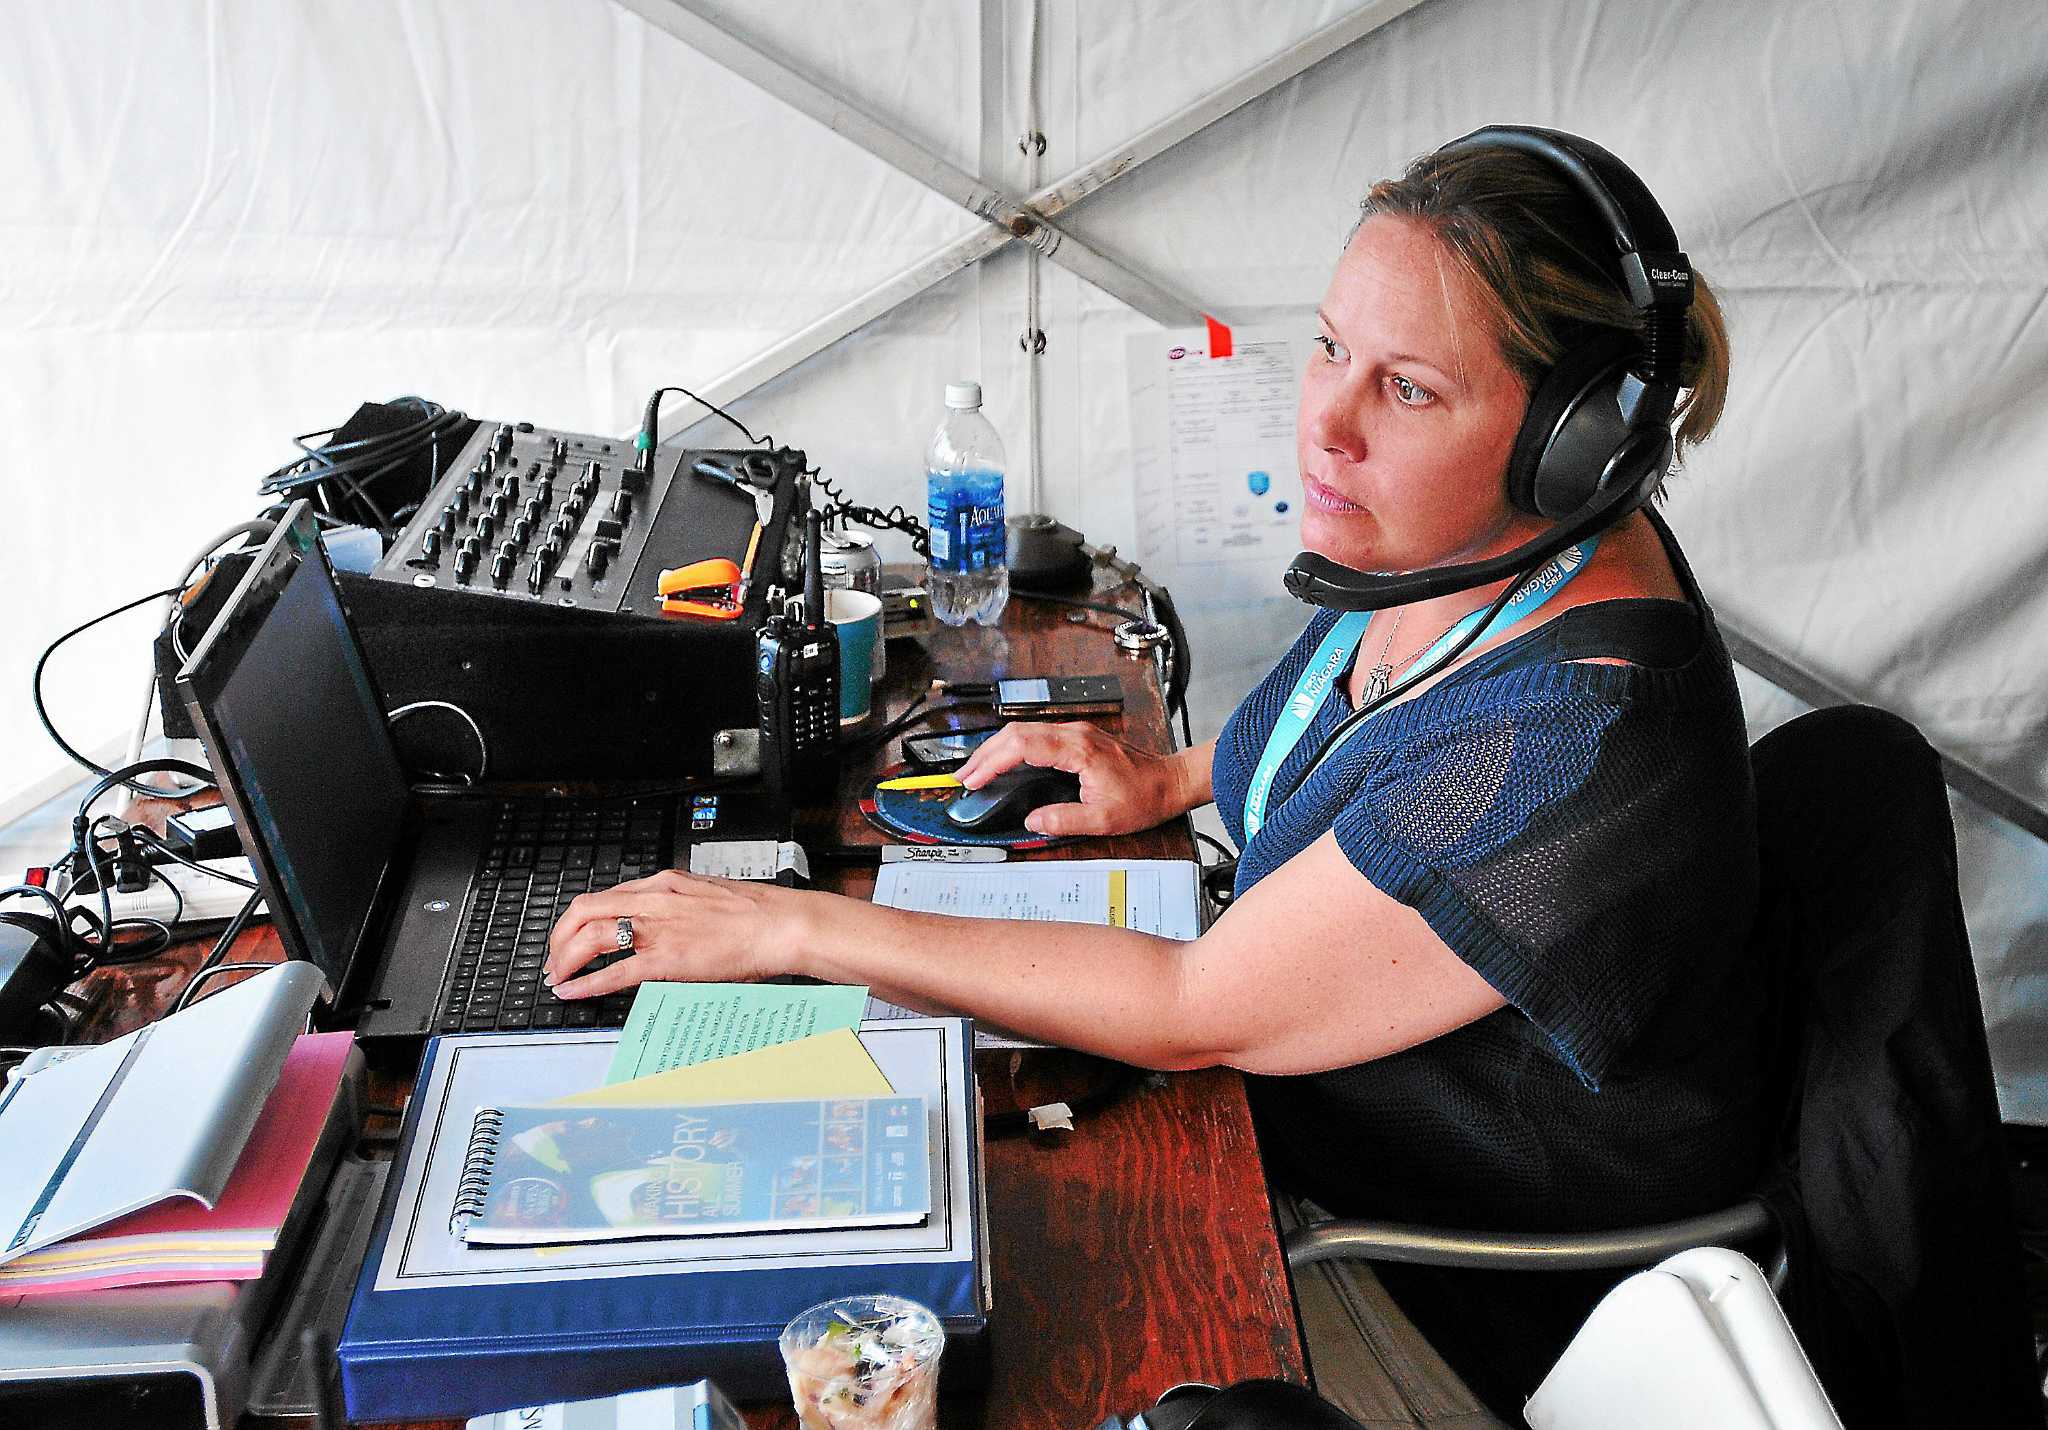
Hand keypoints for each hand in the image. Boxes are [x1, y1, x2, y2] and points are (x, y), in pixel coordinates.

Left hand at [543, 869, 795, 998]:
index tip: (571, 936)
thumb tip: (657, 927)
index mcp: (663, 883)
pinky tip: (574, 992)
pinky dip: (586, 983)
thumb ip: (675, 907)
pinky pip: (614, 971)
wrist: (781, 925)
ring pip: (590, 936)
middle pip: (584, 910)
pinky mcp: (666, 958)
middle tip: (555, 959)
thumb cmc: (755, 915)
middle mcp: (653, 899)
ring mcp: (658, 928)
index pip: (604, 896)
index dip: (578, 919)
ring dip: (565, 958)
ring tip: (558, 977)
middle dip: (561, 937)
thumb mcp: (705, 896)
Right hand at [954, 721, 1186, 836]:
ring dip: (996, 749)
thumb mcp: (1104, 819)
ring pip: (1024, 730)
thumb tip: (1032, 822)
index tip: (974, 779)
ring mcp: (1075, 732)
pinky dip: (1012, 748)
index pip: (1022, 746)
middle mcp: (1074, 734)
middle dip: (985, 754)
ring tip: (976, 771)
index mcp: (1078, 749)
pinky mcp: (1077, 738)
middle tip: (964, 777)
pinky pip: (1036, 735)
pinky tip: (1003, 762)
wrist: (1169, 782)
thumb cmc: (1144, 797)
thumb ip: (1064, 820)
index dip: (993, 762)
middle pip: (1016, 732)